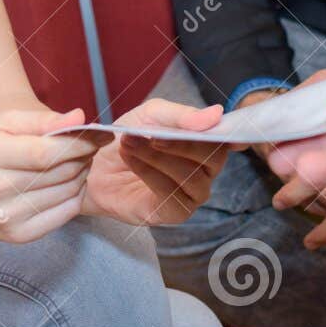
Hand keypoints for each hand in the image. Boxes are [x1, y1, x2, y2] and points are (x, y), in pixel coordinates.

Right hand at [0, 108, 109, 243]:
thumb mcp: (2, 125)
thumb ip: (42, 120)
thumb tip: (80, 117)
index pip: (45, 152)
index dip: (77, 144)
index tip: (95, 135)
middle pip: (58, 173)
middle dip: (83, 156)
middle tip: (89, 146)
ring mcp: (7, 217)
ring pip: (66, 192)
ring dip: (82, 174)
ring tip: (78, 162)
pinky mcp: (19, 235)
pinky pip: (65, 214)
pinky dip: (76, 195)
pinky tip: (70, 182)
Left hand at [81, 99, 228, 225]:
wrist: (95, 166)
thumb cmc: (128, 137)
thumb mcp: (150, 115)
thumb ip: (181, 114)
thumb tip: (217, 114)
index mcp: (204, 143)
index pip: (226, 140)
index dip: (231, 135)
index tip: (223, 128)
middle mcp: (205, 170)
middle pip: (213, 158)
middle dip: (179, 143)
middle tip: (147, 133)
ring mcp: (193, 194)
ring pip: (191, 176)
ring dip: (157, 157)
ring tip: (128, 143)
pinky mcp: (175, 213)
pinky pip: (173, 195)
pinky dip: (150, 173)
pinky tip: (131, 160)